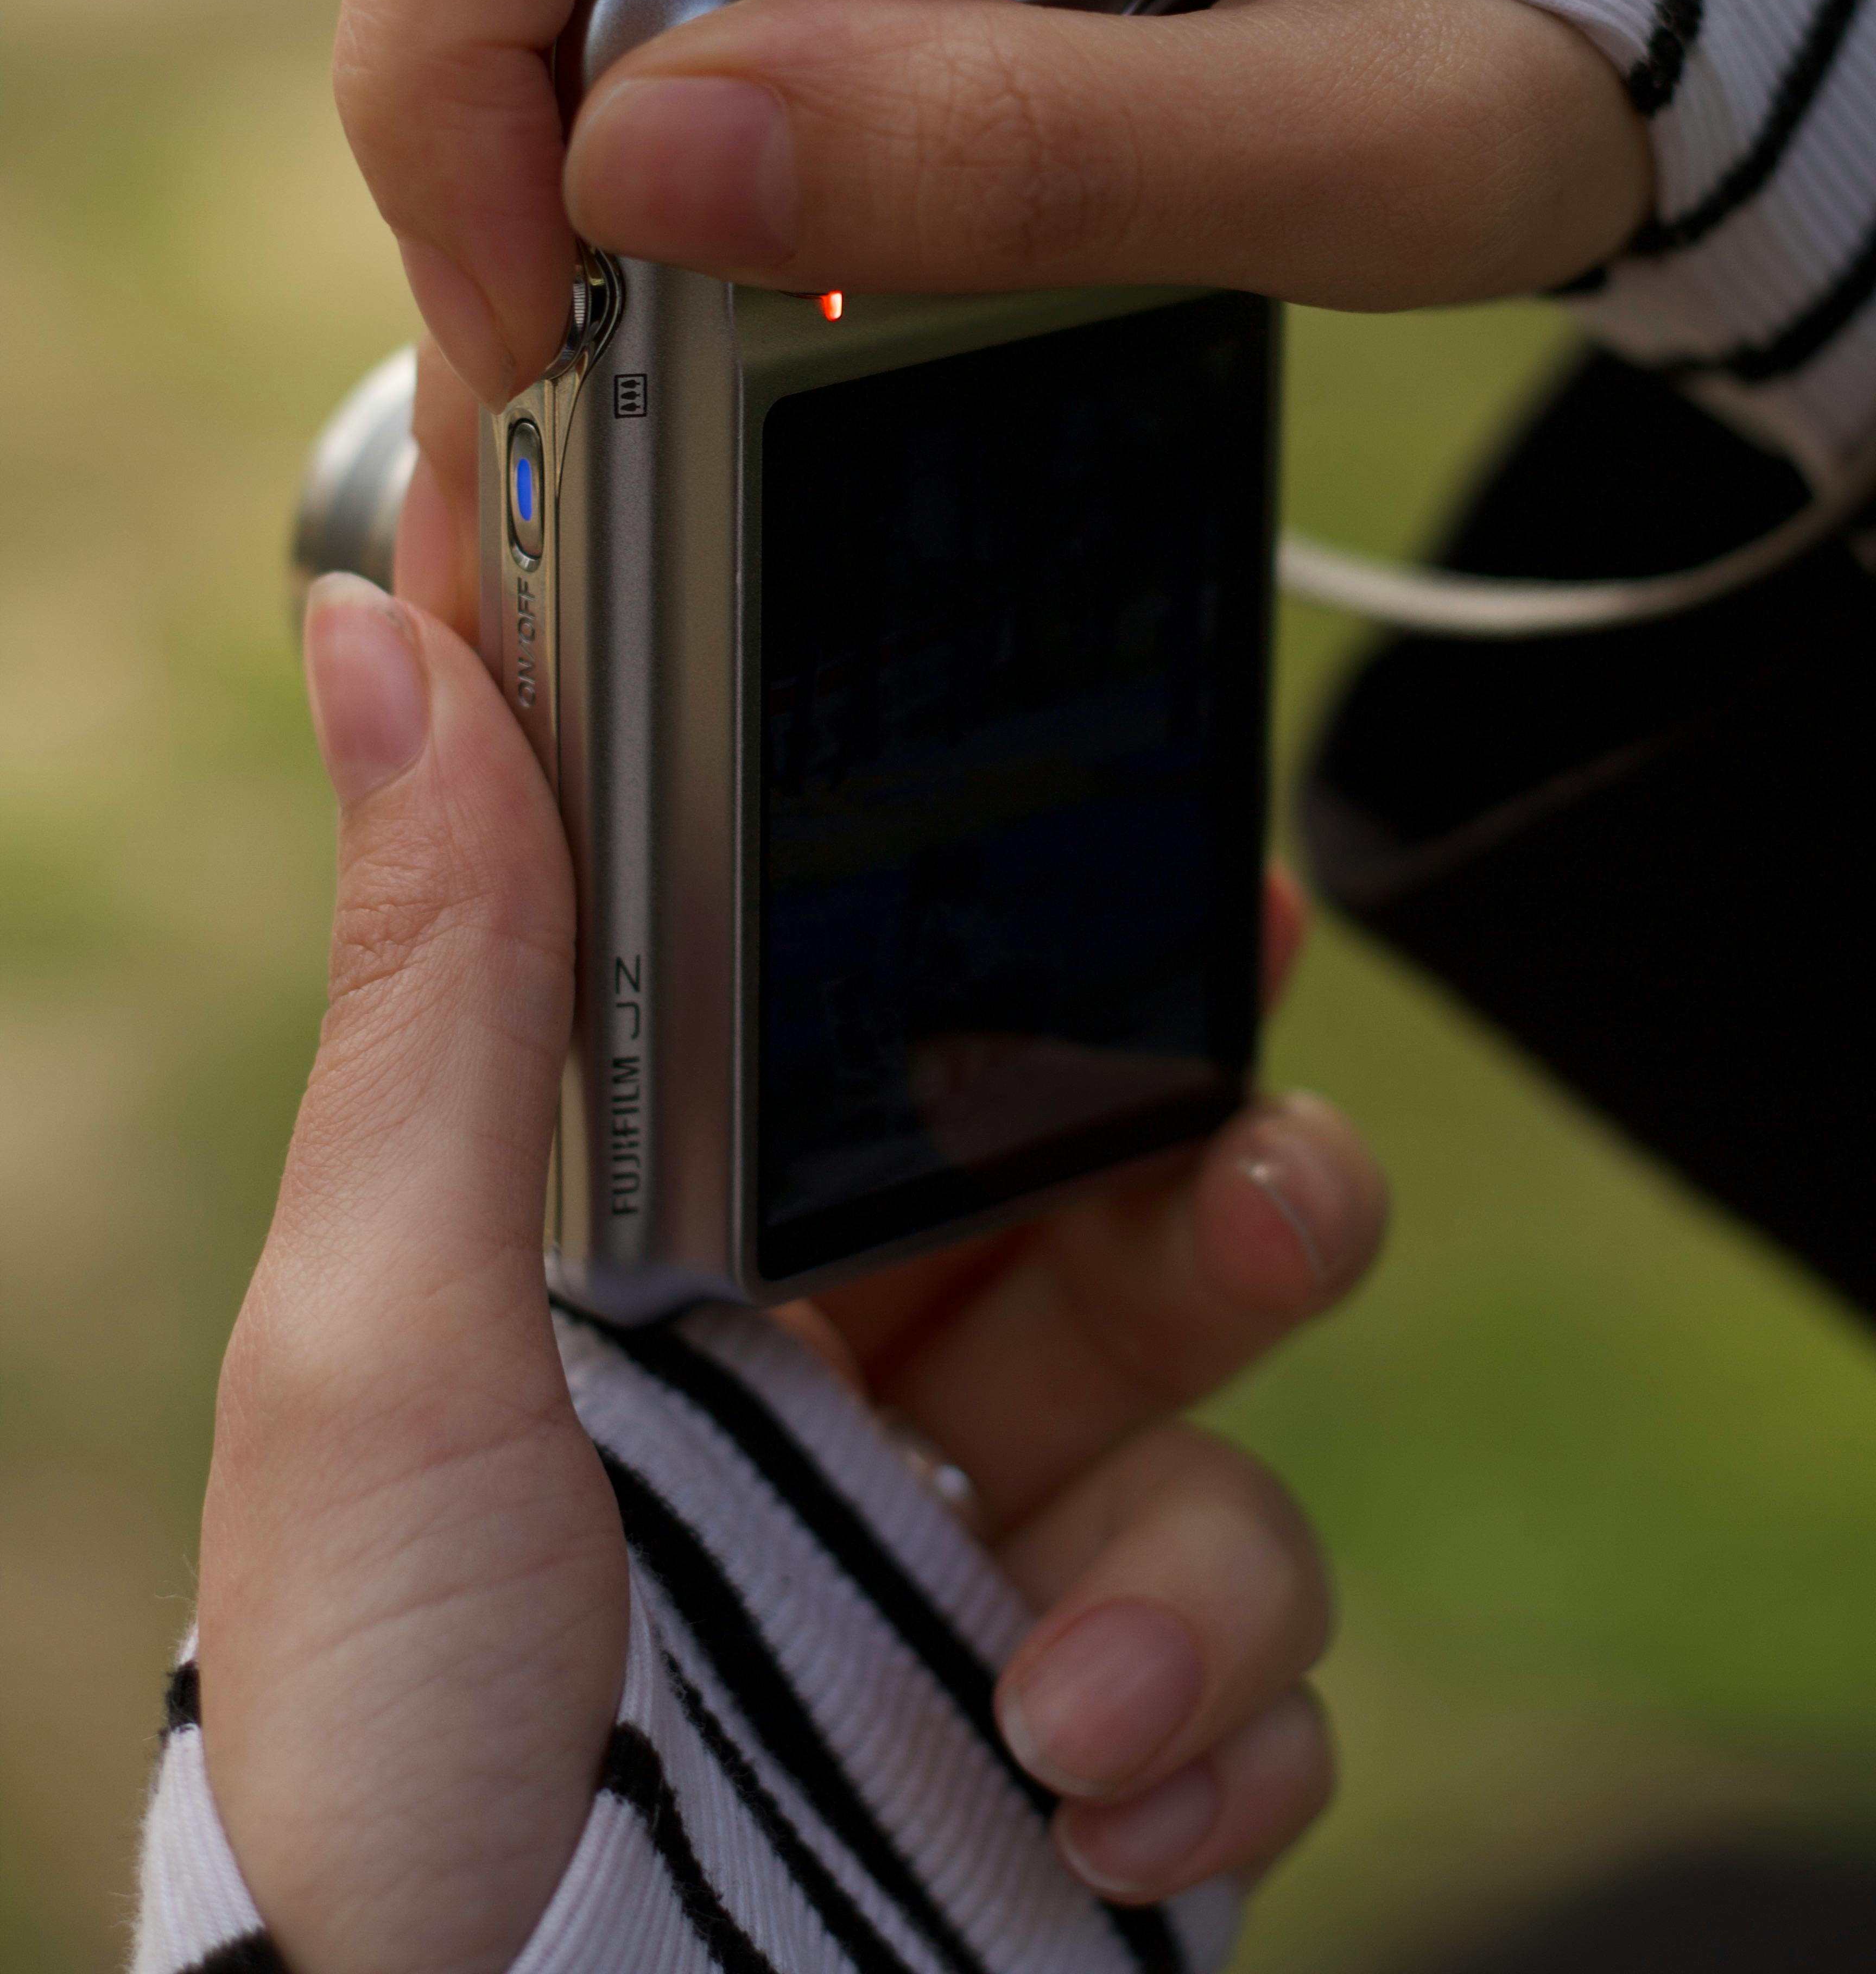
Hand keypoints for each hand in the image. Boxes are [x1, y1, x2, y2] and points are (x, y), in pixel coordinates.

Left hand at [198, 573, 1385, 1972]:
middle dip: (1224, 1182)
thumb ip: (442, 986)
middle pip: (1120, 1229)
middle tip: (1261, 1181)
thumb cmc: (376, 1743)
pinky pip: (1255, 1704)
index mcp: (705, 1289)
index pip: (907, 1068)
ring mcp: (980, 1591)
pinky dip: (1212, 1752)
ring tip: (1059, 1680)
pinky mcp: (1083, 1771)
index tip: (1162, 838)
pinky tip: (1079, 1809)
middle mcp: (858, 1418)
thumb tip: (385, 636)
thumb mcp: (378, 1337)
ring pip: (1220, 1468)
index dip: (1049, 951)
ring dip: (1197, 1564)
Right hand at [340, 0, 1649, 631]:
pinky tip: (843, 127)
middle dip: (558, 106)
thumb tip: (635, 171)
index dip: (456, 61)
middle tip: (652, 342)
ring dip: (654, 75)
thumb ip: (1016, 150)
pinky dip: (724, 15)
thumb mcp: (1357, 136)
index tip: (520, 310)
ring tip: (802, 247)